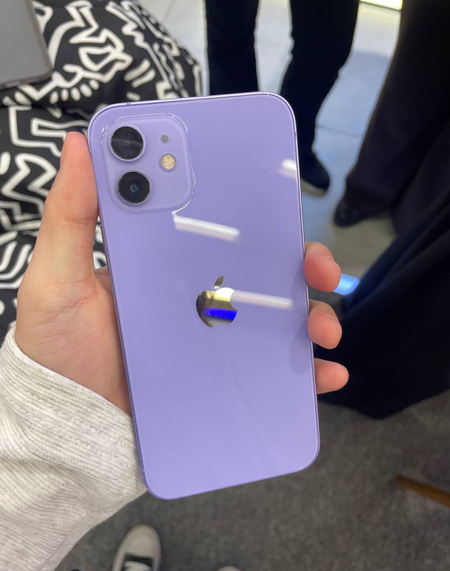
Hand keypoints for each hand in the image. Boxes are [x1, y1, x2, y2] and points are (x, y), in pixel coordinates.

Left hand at [16, 133, 347, 414]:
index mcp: (167, 263)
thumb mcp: (57, 279)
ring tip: (325, 330)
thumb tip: (80, 143)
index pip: (219, 226)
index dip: (256, 211)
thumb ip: (69, 217)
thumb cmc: (60, 350)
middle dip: (302, 263)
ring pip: (279, 318)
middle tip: (320, 269)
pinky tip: (327, 374)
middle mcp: (198, 294)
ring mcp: (215, 339)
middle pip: (263, 270)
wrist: (73, 427)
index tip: (282, 198)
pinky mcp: (224, 379)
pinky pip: (274, 370)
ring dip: (315, 315)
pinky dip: (308, 372)